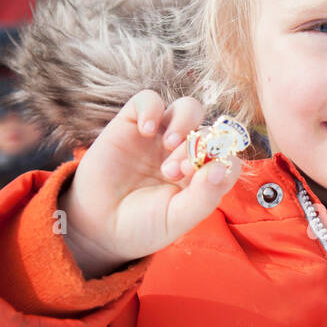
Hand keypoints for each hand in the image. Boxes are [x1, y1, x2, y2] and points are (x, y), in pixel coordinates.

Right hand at [56, 91, 244, 276]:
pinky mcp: (132, 124)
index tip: (199, 179)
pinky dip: (151, 108)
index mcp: (201, 175)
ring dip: (184, 123)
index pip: (227, 154)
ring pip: (187, 107)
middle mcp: (184, 152)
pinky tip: (145, 130)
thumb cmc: (142, 225)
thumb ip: (204, 196)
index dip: (221, 158)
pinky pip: (148, 99)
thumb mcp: (177, 219)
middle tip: (174, 171)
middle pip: (209, 130)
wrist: (98, 227)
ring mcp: (159, 137)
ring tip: (168, 146)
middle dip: (197, 147)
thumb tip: (222, 167)